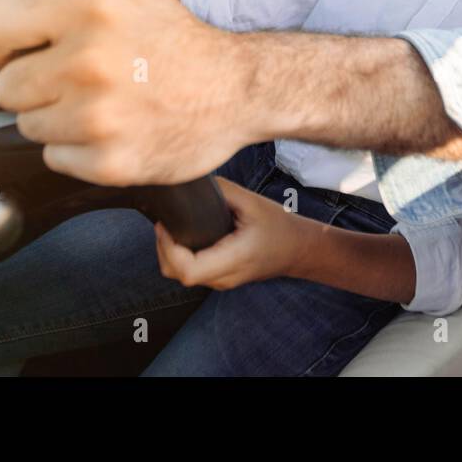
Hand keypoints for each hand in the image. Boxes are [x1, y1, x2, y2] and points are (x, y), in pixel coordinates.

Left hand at [0, 0, 250, 185]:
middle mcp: (89, 63)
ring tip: (98, 102)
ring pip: (29, 126)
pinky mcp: (109, 162)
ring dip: (55, 119)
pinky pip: (56, 158)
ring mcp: (98, 117)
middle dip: (33, 84)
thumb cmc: (179, 41)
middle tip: (74, 77)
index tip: (6, 49)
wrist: (238, 90)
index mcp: (90, 12)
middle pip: (6, 88)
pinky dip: (77, 150)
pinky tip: (110, 129)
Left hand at [153, 178, 311, 288]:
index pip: (186, 270)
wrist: (299, 249)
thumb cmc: (279, 226)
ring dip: (169, 252)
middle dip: (163, 248)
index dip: (168, 248)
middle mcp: (223, 277)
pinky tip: (184, 235)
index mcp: (233, 260)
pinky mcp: (219, 278)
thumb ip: (221, 192)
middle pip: (175, 273)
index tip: (166, 223)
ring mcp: (220, 282)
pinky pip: (189, 272)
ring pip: (179, 275)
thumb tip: (191, 179)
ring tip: (174, 225)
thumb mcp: (252, 203)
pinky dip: (179, 256)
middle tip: (166, 220)